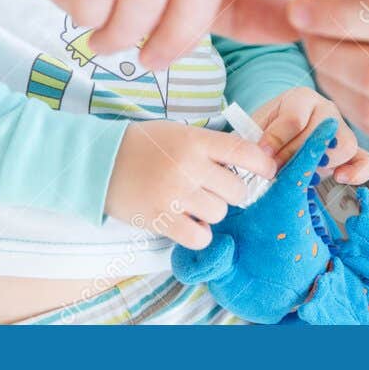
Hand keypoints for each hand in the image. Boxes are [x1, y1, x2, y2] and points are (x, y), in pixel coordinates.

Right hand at [104, 120, 276, 249]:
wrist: (100, 161)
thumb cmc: (144, 145)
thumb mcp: (179, 132)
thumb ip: (210, 146)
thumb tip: (248, 163)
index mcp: (194, 140)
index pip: (243, 152)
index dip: (263, 165)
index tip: (268, 172)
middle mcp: (187, 166)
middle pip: (236, 190)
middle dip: (231, 192)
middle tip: (215, 189)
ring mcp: (174, 195)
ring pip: (219, 214)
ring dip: (212, 212)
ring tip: (193, 202)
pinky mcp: (161, 220)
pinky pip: (200, 237)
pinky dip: (199, 233)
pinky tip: (188, 222)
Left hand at [251, 87, 368, 183]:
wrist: (279, 137)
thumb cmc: (266, 132)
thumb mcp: (257, 128)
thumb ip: (258, 140)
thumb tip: (264, 158)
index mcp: (300, 98)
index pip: (294, 119)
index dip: (276, 141)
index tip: (263, 155)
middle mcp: (326, 110)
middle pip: (321, 134)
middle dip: (296, 156)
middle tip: (278, 169)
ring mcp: (343, 130)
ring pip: (345, 146)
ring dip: (321, 164)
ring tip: (300, 172)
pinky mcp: (353, 152)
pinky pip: (366, 161)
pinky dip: (358, 172)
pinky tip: (339, 178)